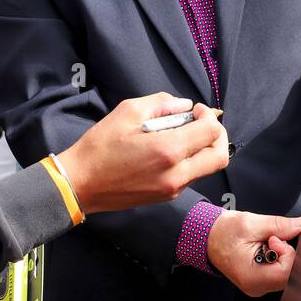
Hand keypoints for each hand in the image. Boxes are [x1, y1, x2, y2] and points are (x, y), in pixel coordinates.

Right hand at [56, 94, 228, 214]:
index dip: (208, 116)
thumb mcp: (128, 111)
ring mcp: (172, 189)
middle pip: (220, 156)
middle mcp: (176, 174)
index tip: (195, 110)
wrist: (80, 184)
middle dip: (217, 135)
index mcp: (168, 150)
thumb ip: (162, 103)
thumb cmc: (100, 146)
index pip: (211, 132)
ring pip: (207, 168)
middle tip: (201, 122)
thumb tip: (184, 104)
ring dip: (203, 148)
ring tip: (181, 135)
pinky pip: (190, 176)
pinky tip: (168, 149)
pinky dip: (189, 160)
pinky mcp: (166, 196)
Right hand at [207, 210, 300, 296]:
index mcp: (251, 277)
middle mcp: (256, 287)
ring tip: (265, 245)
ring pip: (286, 274)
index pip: (287, 272)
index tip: (274, 239)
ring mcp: (258, 286)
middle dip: (285, 253)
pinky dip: (278, 259)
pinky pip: (279, 273)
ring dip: (282, 256)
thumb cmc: (223, 233)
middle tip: (269, 240)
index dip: (286, 252)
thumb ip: (279, 225)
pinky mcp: (260, 282)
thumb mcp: (251, 223)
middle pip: (289, 275)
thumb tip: (300, 225)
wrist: (208, 237)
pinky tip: (266, 251)